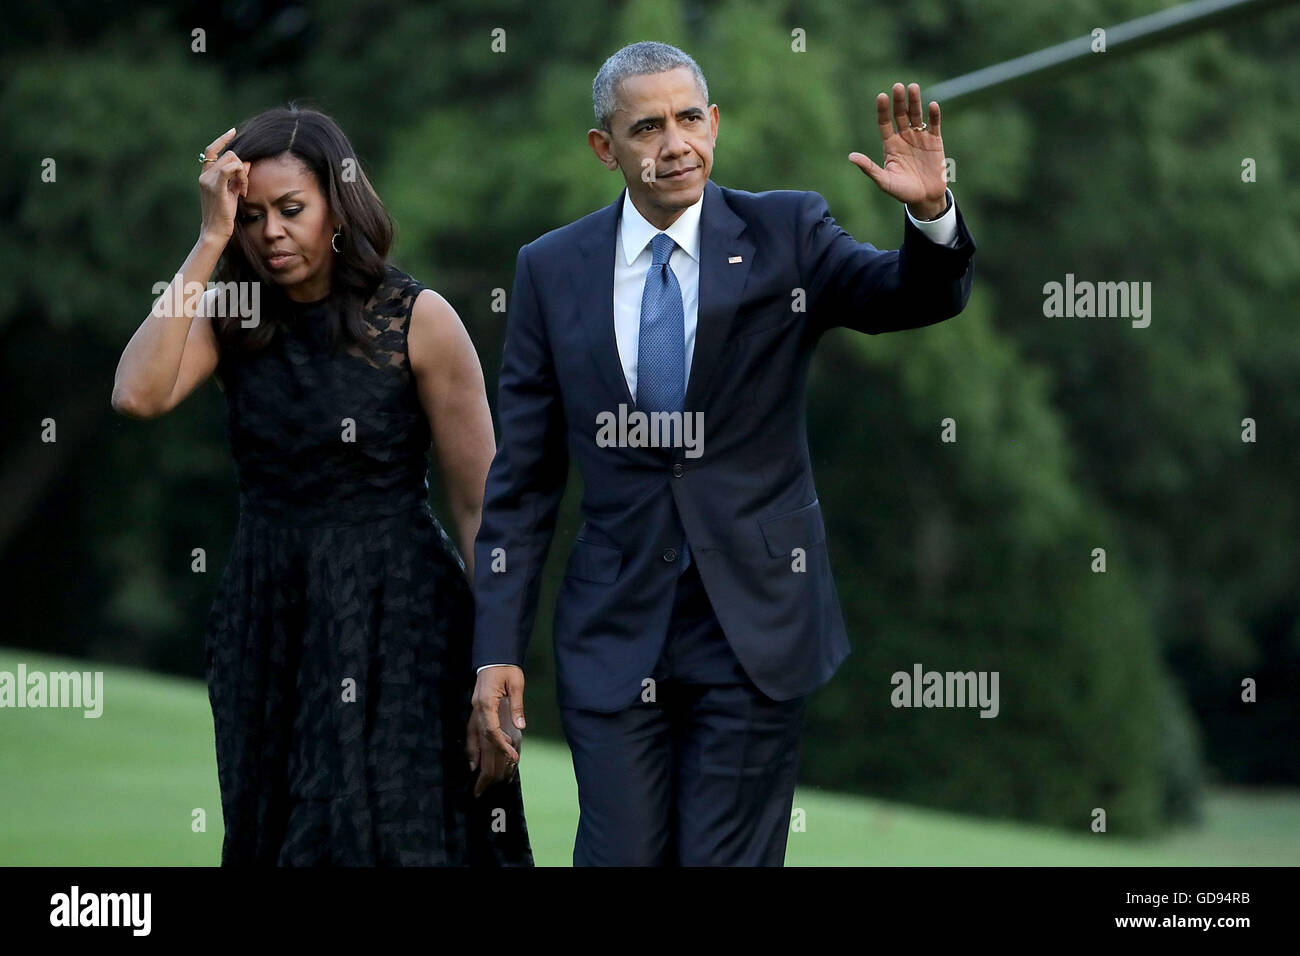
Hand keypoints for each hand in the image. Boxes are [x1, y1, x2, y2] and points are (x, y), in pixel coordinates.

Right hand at [198, 127, 250, 243]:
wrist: (216, 231)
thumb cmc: (224, 214)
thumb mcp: (232, 192)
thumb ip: (238, 177)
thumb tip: (248, 163)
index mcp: (206, 174)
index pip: (212, 149)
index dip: (222, 139)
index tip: (233, 131)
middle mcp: (204, 174)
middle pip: (229, 155)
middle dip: (242, 168)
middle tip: (244, 186)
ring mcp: (208, 180)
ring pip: (232, 161)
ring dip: (243, 174)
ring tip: (243, 190)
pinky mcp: (215, 186)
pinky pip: (229, 168)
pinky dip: (241, 175)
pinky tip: (243, 189)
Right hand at [466, 665, 524, 797]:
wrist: (494, 657)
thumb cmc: (506, 668)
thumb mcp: (516, 683)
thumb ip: (516, 705)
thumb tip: (520, 725)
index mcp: (486, 704)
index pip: (493, 732)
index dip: (502, 747)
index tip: (513, 759)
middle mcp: (477, 711)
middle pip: (480, 742)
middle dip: (483, 765)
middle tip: (485, 787)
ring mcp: (474, 712)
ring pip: (472, 740)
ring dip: (475, 760)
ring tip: (477, 779)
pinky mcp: (475, 712)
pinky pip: (471, 734)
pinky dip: (471, 748)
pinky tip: (473, 760)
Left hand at [849, 82, 948, 219]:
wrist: (925, 198)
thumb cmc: (902, 192)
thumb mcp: (884, 181)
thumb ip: (869, 168)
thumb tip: (850, 157)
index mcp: (890, 145)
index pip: (884, 123)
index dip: (882, 110)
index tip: (881, 96)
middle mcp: (903, 137)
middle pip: (900, 115)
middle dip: (899, 101)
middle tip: (898, 87)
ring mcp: (919, 137)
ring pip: (916, 115)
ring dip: (915, 102)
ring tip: (913, 87)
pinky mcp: (935, 141)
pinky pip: (934, 125)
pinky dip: (934, 115)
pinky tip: (932, 105)